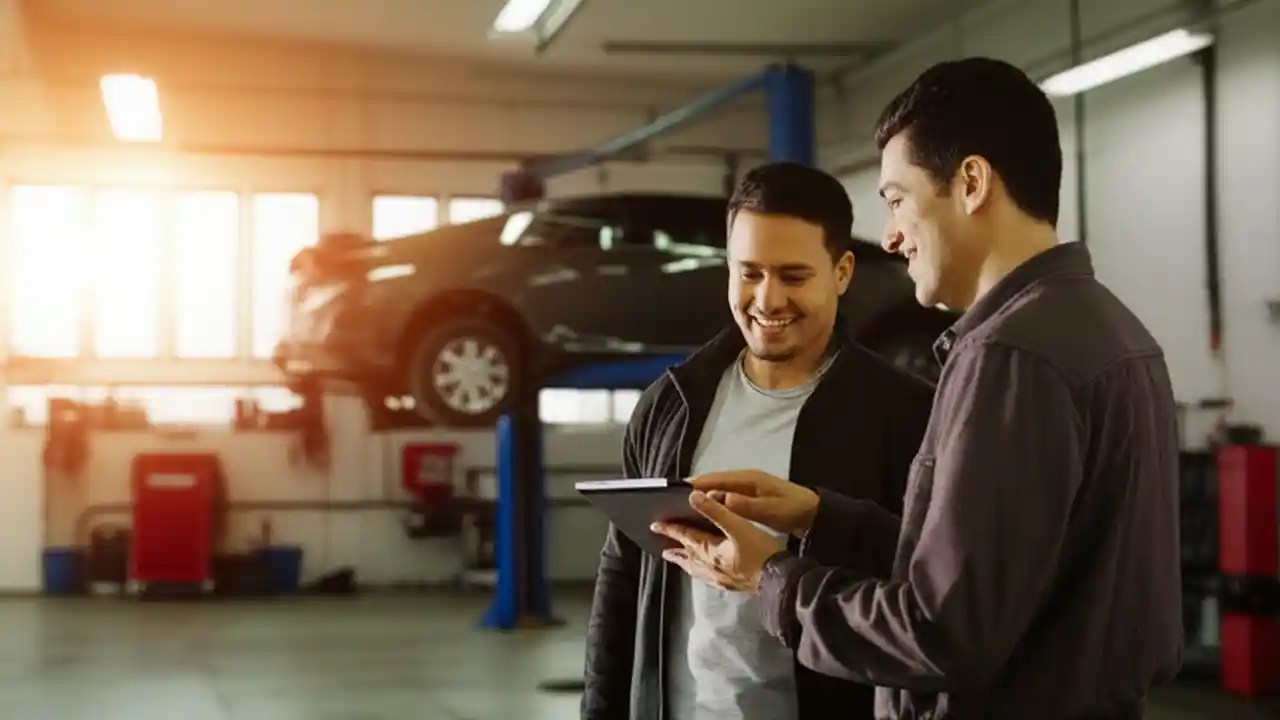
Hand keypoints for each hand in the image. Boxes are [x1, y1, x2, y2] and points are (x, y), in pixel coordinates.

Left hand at [651, 490, 785, 592]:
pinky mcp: (732, 585)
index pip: (685, 537)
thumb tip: (693, 497)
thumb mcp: (738, 526)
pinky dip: (702, 573)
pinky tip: (707, 574)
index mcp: (710, 551)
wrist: (780, 580)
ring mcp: (721, 578)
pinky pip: (709, 578)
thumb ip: (716, 511)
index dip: (670, 529)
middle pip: (688, 556)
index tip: (654, 526)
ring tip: (679, 560)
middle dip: (675, 550)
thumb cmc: (760, 552)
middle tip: (663, 549)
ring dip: (686, 563)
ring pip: (697, 569)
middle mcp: (711, 566)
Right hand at [688, 469, 819, 537]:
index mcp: (748, 479)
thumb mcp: (770, 511)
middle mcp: (744, 478)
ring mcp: (746, 487)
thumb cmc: (791, 510)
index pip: (716, 478)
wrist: (812, 513)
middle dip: (694, 489)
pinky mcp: (748, 496)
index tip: (675, 490)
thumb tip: (720, 498)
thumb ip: (745, 505)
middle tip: (670, 499)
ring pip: (717, 489)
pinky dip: (712, 501)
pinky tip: (703, 512)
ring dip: (702, 495)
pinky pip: (724, 496)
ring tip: (681, 506)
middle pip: (713, 481)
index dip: (696, 484)